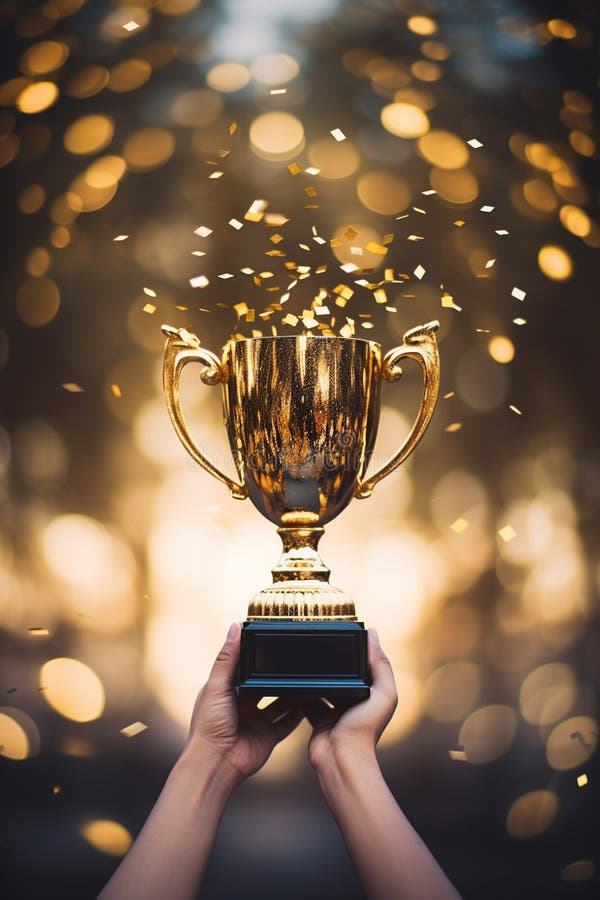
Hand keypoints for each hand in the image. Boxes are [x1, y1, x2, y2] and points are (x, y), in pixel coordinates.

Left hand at [184, 623, 302, 785]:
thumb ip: (228, 658)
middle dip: (279, 676)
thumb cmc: (209, 725)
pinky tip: (309, 701)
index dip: (259, 658)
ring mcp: (257, 721)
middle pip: (266, 686)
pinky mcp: (268, 736)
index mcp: (228, 691)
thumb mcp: (217, 685)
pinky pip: (287, 723)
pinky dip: (298, 714)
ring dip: (292, 693)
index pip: (246, 669)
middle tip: (296, 661)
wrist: (216, 762)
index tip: (274, 644)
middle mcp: (243, 705)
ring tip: (306, 678)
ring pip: (280, 703)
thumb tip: (235, 627)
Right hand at [305, 629, 397, 770]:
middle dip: (332, 661)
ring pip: (322, 684)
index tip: (343, 630)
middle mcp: (353, 699)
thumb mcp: (383, 694)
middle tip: (319, 641)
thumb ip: (380, 664)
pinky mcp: (316, 717)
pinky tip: (294, 677)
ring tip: (305, 655)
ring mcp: (334, 709)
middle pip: (340, 673)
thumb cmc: (365, 729)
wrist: (341, 758)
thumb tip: (372, 633)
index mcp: (370, 692)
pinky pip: (306, 698)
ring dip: (315, 674)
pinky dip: (301, 689)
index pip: (362, 664)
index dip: (354, 649)